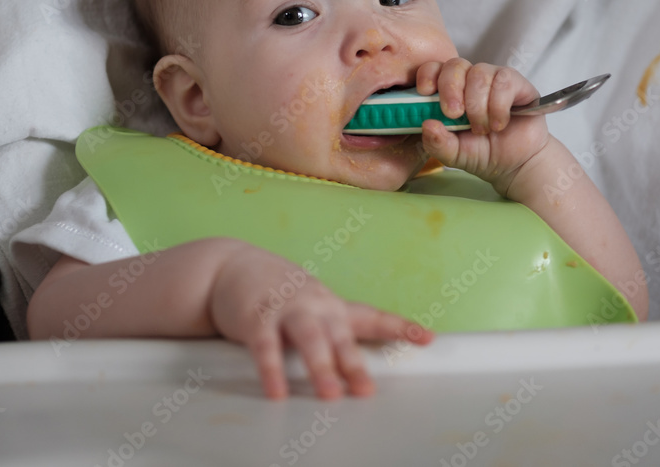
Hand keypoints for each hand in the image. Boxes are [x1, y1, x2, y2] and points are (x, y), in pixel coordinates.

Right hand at [209, 245, 432, 398]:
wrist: (231, 266)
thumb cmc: (279, 292)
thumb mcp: (312, 305)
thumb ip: (332, 331)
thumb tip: (353, 367)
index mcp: (331, 306)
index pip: (371, 316)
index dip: (400, 327)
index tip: (427, 337)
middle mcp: (314, 306)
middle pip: (339, 335)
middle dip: (354, 363)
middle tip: (366, 391)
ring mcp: (285, 311)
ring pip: (308, 339)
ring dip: (320, 366)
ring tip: (329, 394)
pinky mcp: (256, 319)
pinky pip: (265, 347)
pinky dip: (271, 370)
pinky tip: (277, 390)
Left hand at [416, 58, 550, 195]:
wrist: (517, 163)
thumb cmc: (483, 153)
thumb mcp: (454, 154)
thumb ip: (438, 143)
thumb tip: (426, 125)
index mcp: (450, 92)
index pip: (434, 69)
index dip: (428, 75)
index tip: (425, 92)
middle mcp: (470, 80)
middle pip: (456, 65)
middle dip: (451, 88)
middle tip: (454, 114)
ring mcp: (493, 79)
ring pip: (479, 73)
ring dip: (478, 105)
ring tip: (482, 129)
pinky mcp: (517, 83)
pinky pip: (504, 81)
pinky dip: (498, 106)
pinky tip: (499, 124)